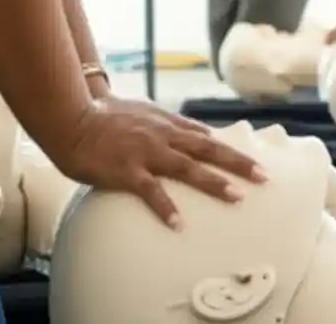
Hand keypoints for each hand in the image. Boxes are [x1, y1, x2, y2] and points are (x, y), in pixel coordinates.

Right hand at [52, 96, 266, 228]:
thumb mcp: (141, 111)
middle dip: (239, 163)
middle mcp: (163, 135)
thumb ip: (164, 123)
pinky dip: (166, 207)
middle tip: (264, 176)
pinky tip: (179, 224)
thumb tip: (188, 131)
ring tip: (238, 198)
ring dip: (215, 183)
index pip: (205, 136)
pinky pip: (151, 191)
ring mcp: (146, 152)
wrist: (71, 114)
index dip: (230, 148)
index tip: (253, 160)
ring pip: (188, 168)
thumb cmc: (101, 114)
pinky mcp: (126, 170)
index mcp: (167, 123)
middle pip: (209, 150)